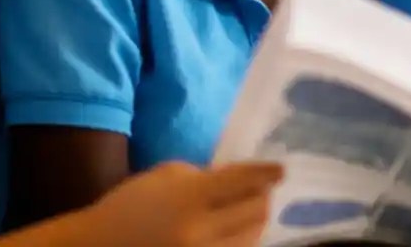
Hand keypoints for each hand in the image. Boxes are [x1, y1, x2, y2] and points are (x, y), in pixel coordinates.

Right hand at [79, 161, 282, 246]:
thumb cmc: (128, 207)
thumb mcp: (163, 177)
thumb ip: (202, 176)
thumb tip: (237, 182)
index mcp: (189, 197)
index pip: (243, 180)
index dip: (267, 173)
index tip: (282, 170)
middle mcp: (200, 230)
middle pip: (255, 211)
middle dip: (263, 198)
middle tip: (263, 192)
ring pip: (251, 238)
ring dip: (256, 223)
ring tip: (253, 213)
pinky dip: (241, 242)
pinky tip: (237, 234)